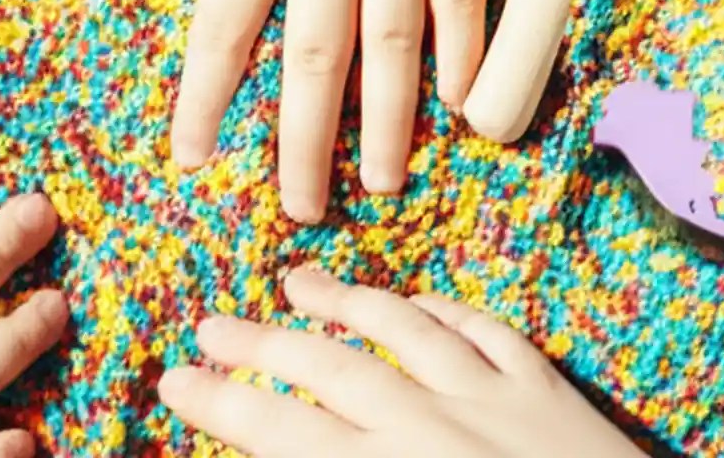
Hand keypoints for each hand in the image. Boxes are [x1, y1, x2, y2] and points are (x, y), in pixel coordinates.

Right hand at [159, 268, 642, 457]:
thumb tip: (284, 453)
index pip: (279, 430)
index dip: (220, 401)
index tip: (174, 379)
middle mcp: (428, 427)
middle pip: (326, 367)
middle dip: (259, 344)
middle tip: (210, 324)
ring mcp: (493, 401)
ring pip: (401, 329)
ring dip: (343, 301)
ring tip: (297, 282)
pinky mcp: (549, 394)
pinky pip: (487, 332)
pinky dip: (445, 308)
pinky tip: (417, 299)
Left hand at [161, 0, 514, 220]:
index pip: (221, 38)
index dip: (203, 105)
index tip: (192, 160)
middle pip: (308, 68)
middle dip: (299, 149)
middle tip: (298, 212)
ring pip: (390, 54)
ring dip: (384, 128)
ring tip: (379, 186)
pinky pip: (465, 9)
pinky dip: (464, 62)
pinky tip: (461, 113)